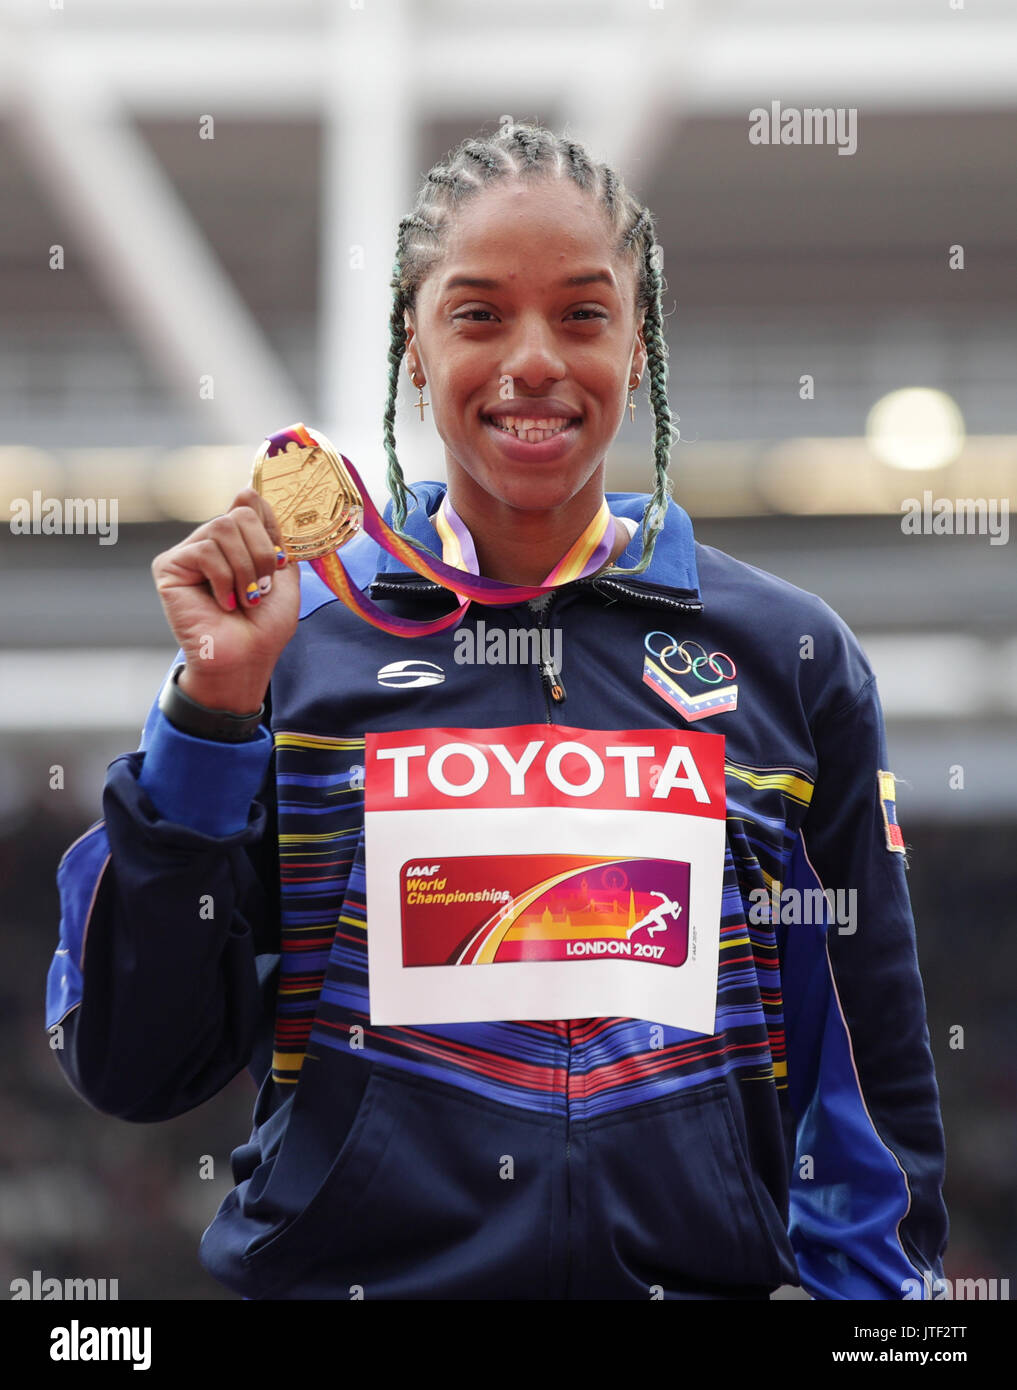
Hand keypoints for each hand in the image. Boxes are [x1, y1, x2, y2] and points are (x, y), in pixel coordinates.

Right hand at [151, 488, 300, 713]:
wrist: (246, 658)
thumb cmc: (265, 626)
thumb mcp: (284, 575)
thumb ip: (271, 535)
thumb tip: (246, 493)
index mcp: (238, 541)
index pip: (250, 502)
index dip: (269, 527)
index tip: (280, 561)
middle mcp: (211, 541)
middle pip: (239, 514)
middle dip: (261, 554)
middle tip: (261, 588)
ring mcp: (189, 552)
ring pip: (223, 529)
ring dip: (245, 570)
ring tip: (244, 600)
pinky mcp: (169, 566)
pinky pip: (204, 551)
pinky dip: (223, 579)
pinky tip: (223, 603)